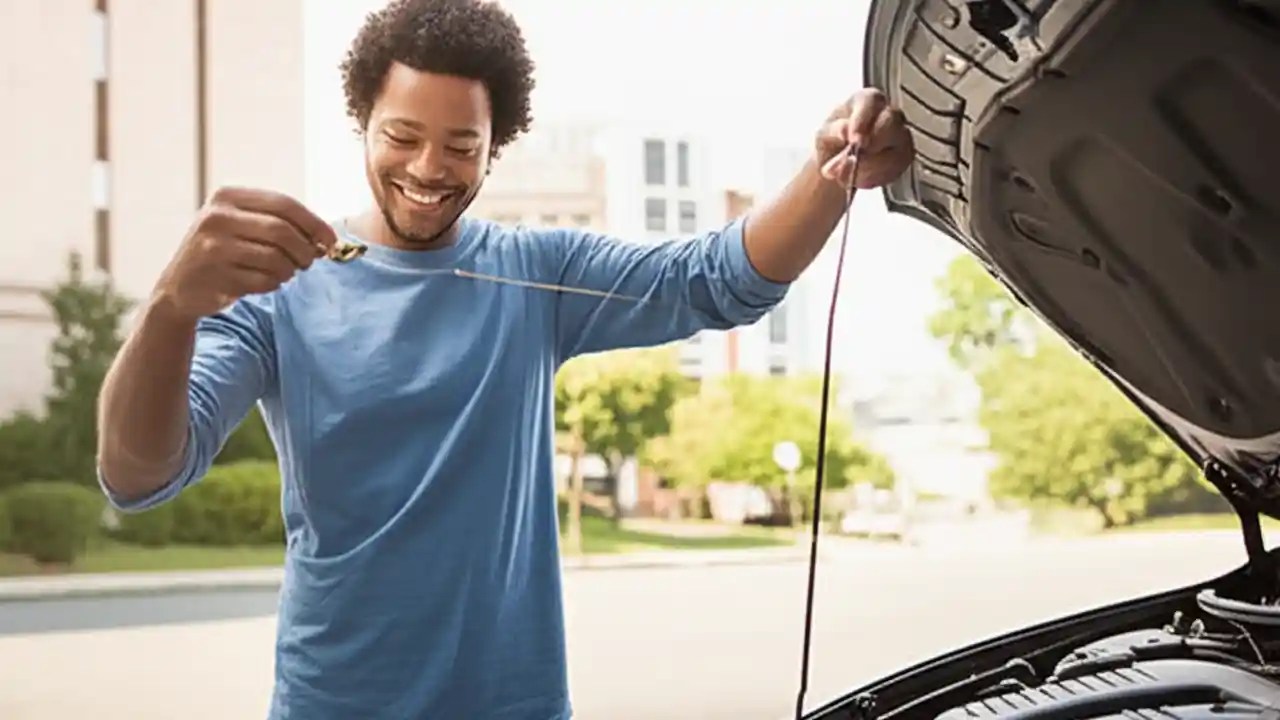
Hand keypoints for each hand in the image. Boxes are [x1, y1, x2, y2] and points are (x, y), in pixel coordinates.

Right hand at [151, 186, 337, 320]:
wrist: (179, 288)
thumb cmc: (222, 252)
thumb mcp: (241, 224)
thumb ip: (278, 221)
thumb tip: (326, 236)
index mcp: (226, 197)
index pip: (284, 204)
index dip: (314, 223)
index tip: (331, 240)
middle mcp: (216, 218)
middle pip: (283, 231)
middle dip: (305, 250)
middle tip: (309, 261)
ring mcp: (213, 248)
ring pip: (276, 259)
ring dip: (290, 270)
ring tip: (284, 272)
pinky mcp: (215, 277)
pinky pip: (264, 281)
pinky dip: (273, 284)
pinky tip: (263, 282)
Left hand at [814, 88, 914, 188]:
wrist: (838, 165)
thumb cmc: (833, 141)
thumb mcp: (824, 135)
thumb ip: (834, 131)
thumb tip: (845, 130)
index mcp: (865, 101)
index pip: (871, 100)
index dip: (863, 119)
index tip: (854, 139)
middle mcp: (887, 113)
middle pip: (891, 120)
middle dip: (873, 142)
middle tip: (855, 159)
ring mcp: (900, 133)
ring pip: (897, 145)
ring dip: (872, 164)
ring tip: (851, 174)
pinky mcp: (904, 155)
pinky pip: (897, 166)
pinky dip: (878, 176)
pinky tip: (862, 178)